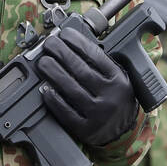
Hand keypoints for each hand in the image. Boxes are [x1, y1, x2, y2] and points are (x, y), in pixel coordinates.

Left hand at [35, 27, 138, 147]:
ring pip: (72, 90)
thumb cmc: (115, 98)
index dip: (78, 42)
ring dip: (54, 73)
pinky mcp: (86, 129)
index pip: (96, 56)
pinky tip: (45, 89)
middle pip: (81, 71)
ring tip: (43, 62)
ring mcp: (99, 114)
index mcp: (119, 80)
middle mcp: (111, 96)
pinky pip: (66, 113)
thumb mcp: (117, 78)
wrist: (123, 131)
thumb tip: (72, 42)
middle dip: (62, 53)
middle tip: (49, 44)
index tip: (65, 34)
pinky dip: (54, 100)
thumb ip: (100, 63)